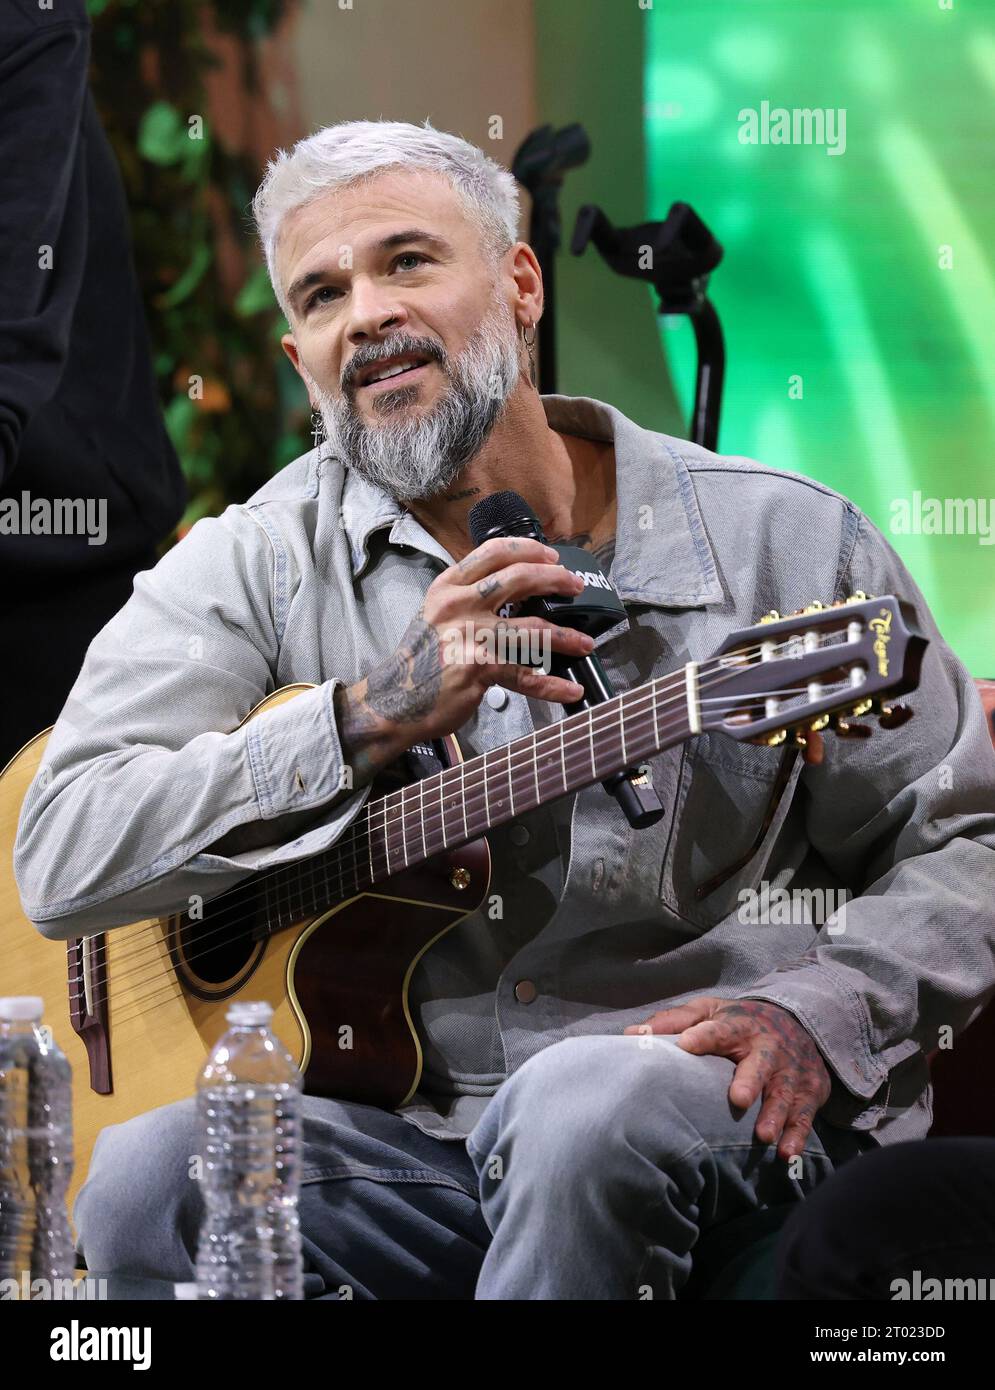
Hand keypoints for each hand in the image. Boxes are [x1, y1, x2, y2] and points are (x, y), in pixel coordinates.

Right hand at [333, 536, 594, 782]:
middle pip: (518, 579)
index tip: (552, 556)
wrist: (395, 700)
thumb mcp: (437, 615)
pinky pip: (527, 675)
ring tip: (585, 643)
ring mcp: (470, 636)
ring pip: (533, 628)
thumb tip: (516, 591)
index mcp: (448, 587)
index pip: (492, 552)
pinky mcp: (480, 669)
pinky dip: (552, 685)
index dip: (528, 549)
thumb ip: (469, 598)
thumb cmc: (421, 660)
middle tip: (576, 587)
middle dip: (556, 580)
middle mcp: (458, 605)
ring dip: (566, 636)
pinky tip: (571, 689)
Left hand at [624, 997, 831, 1160]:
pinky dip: (798, 1135)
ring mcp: (791, 1071)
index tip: (686, 1045)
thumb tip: (631, 1033)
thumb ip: (673, 1022)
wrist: (799, 1021)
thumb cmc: (738, 1023)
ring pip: (784, 1094)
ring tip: (764, 1137)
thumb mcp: (708, 1011)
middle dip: (750, 1080)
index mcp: (738, 1025)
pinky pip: (805, 1116)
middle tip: (737, 1099)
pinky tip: (787, 1154)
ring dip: (776, 1115)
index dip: (704, 1036)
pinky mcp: (810, 1092)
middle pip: (759, 1064)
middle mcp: (768, 1048)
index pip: (719, 1029)